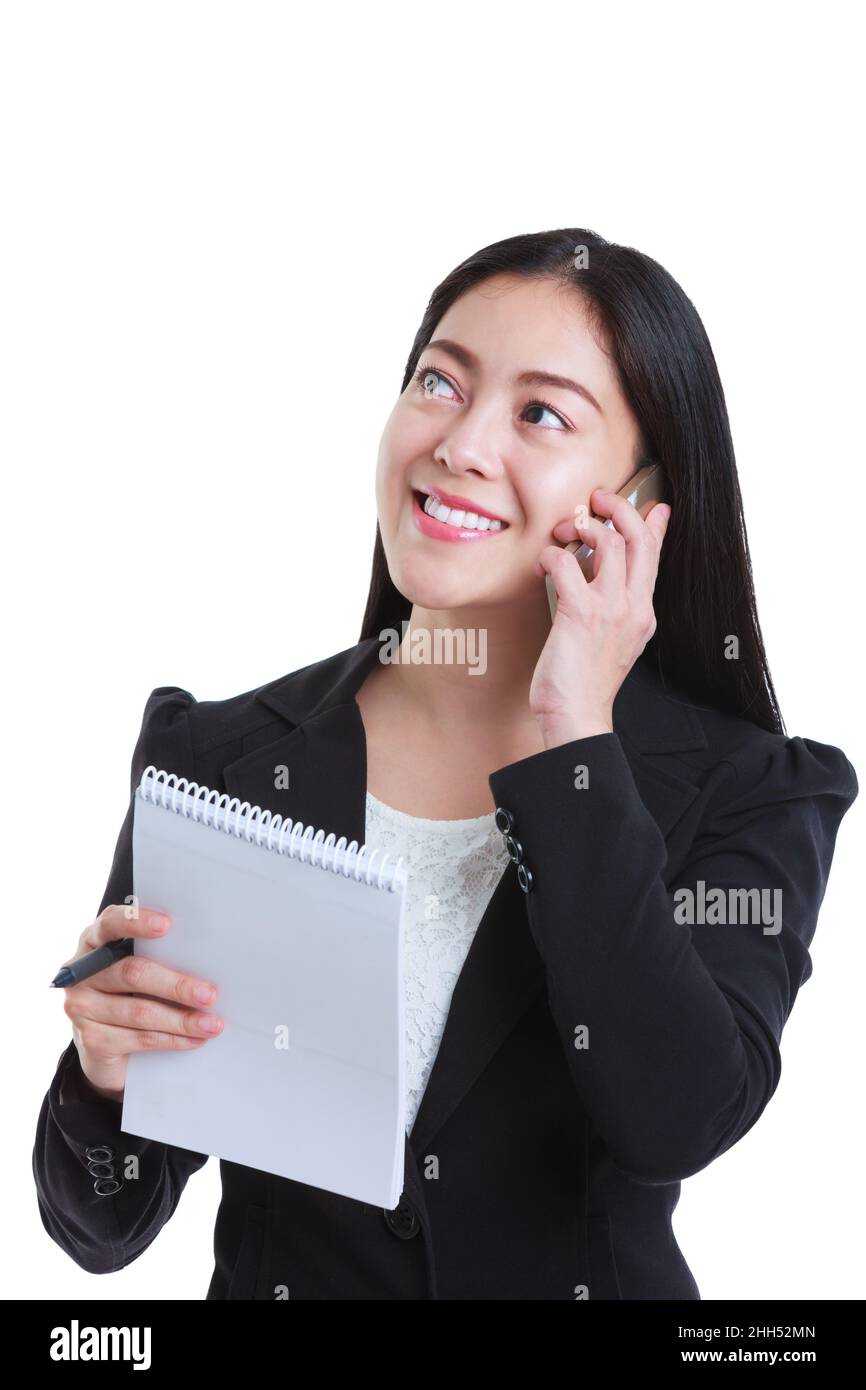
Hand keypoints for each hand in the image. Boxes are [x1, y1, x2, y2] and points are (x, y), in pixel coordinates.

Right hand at [60, 904, 222, 1100]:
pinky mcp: (90, 1040)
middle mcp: (82, 973)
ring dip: (182, 1020)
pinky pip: (139, 1039)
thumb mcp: (138, 971)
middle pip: (133, 973)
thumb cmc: (130, 995)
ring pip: (140, 1012)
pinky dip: (172, 1040)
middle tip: (210, 995)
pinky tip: (194, 1040)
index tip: (167, 925)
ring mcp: (82, 1008)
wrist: (104, 1046)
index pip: (110, 923)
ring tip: (212, 1023)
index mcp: (95, 943)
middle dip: (177, 985)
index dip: (136, 922)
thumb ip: (158, 957)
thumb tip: (206, 961)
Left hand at [531, 488, 670, 746]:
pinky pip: (568, 563)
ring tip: (564, 533)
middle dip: (619, 508)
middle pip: (639, 538)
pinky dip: (552, 555)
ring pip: (608, 541)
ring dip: (582, 527)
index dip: (654, 523)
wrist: (577, 715)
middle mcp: (634, 606)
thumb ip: (620, 608)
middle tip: (596, 498)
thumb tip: (616, 580)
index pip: (655, 555)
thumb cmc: (586, 682)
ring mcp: (610, 609)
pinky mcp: (581, 613)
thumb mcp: (615, 641)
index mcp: (643, 612)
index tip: (653, 506)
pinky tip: (542, 565)